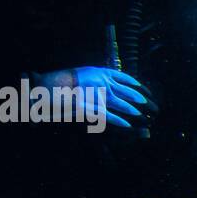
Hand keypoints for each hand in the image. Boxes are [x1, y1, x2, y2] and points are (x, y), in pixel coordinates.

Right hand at [32, 67, 157, 134]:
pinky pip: (107, 115)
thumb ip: (97, 78)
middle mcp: (101, 82)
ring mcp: (96, 95)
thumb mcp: (83, 74)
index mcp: (100, 72)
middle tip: (149, 103)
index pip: (123, 76)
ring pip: (120, 103)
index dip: (135, 83)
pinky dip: (118, 121)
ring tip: (141, 114)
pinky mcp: (90, 107)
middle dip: (139, 98)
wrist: (47, 87)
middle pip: (126, 90)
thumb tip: (108, 82)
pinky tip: (127, 125)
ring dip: (132, 109)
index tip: (143, 88)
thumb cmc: (65, 80)